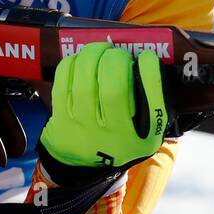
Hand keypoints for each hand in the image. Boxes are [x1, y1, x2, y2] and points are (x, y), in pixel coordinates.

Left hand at [40, 41, 167, 169]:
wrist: (81, 164)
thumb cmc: (118, 138)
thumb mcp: (146, 134)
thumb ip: (153, 103)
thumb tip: (147, 62)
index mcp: (138, 138)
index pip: (151, 102)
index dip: (151, 73)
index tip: (146, 58)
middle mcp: (110, 136)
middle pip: (113, 89)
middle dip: (116, 60)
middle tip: (118, 53)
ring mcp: (82, 126)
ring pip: (85, 81)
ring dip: (93, 55)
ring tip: (101, 50)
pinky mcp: (59, 118)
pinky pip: (64, 81)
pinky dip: (73, 62)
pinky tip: (82, 59)